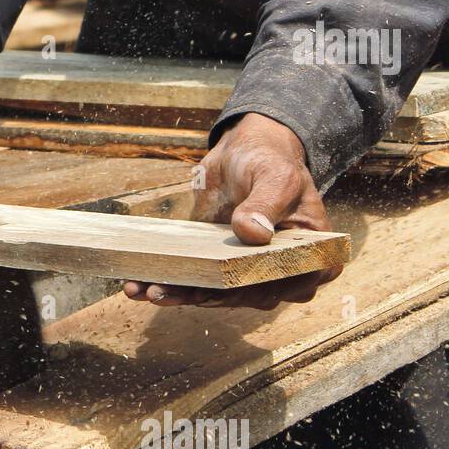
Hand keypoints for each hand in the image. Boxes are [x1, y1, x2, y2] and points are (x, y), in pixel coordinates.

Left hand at [123, 112, 341, 309]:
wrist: (246, 151)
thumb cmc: (271, 162)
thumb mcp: (275, 177)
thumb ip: (266, 203)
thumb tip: (253, 233)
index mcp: (311, 260)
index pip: (277, 285)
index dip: (242, 292)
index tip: (209, 292)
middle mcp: (281, 276)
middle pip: (239, 296)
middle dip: (198, 296)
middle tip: (160, 292)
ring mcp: (248, 275)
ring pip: (213, 294)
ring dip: (176, 294)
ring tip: (142, 290)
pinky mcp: (218, 268)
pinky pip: (195, 282)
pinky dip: (168, 284)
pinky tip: (137, 285)